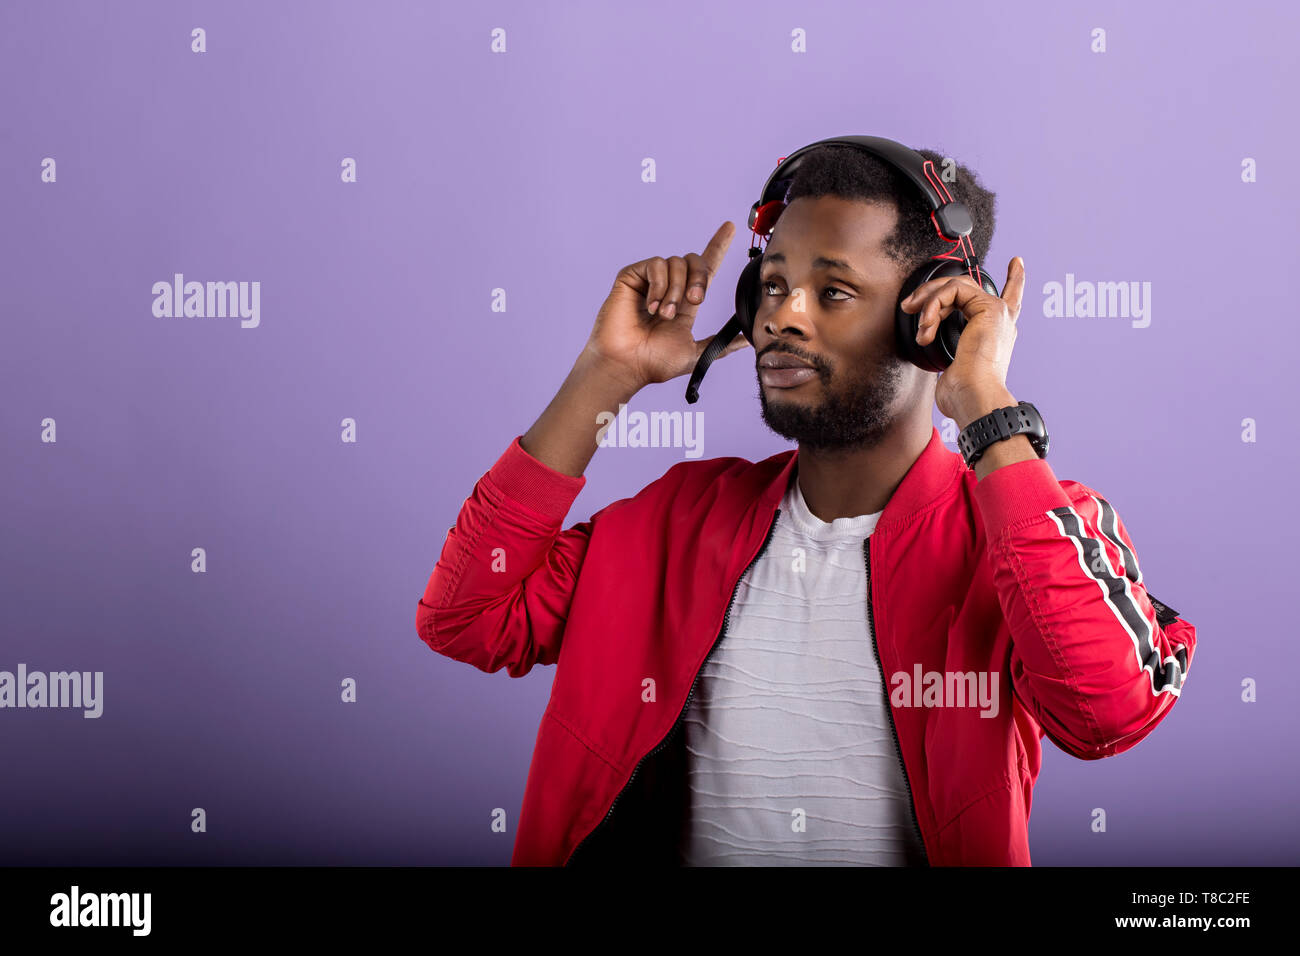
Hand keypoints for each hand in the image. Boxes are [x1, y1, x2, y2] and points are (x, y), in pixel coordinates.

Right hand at [585, 221, 751, 389]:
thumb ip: (722, 344)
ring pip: (676, 263)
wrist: (628, 364)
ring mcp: (649, 281)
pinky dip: (659, 285)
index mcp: (685, 301)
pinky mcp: (632, 276)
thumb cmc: (654, 362)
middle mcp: (669, 287)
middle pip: (694, 260)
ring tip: (664, 314)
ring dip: (676, 290)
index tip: (731, 227)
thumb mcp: (697, 353)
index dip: (718, 246)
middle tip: (694, 301)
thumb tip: (747, 340)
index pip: (705, 268)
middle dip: (699, 278)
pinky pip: (656, 265)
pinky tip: (650, 306)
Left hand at [900, 256, 1026, 424]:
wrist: (974, 397)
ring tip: (920, 328)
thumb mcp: (951, 364)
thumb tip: (928, 341)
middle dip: (932, 293)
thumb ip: (946, 345)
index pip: (1010, 298)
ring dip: (928, 303)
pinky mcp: (989, 307)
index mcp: (996, 332)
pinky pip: (952, 290)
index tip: (1017, 262)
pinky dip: (933, 306)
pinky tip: (927, 328)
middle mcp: (1001, 319)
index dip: (1016, 278)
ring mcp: (997, 312)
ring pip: (955, 285)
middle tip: (909, 307)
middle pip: (965, 287)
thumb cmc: (963, 392)